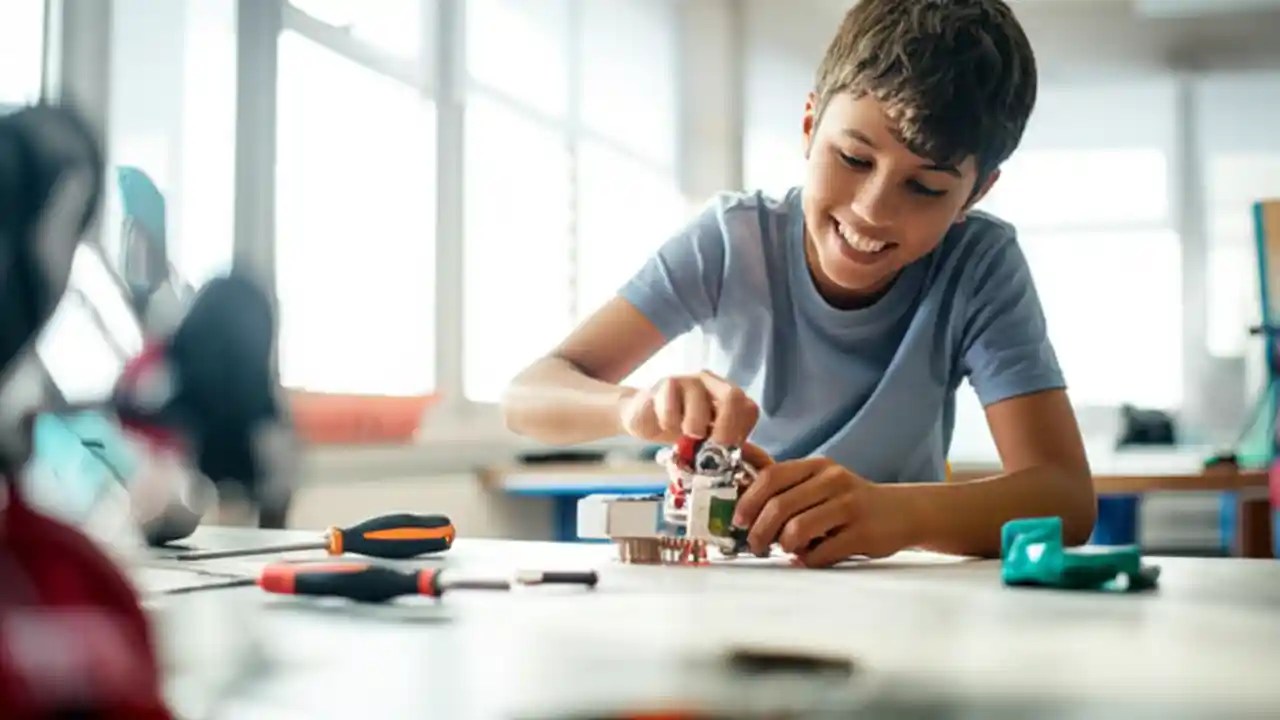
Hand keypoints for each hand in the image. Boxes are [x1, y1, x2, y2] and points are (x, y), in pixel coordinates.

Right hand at [617, 370, 759, 445]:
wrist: (646, 419)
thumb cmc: (680, 431)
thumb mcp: (707, 442)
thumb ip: (725, 447)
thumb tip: (737, 466)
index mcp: (729, 397)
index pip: (749, 410)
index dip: (739, 433)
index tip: (724, 450)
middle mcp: (714, 384)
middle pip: (733, 397)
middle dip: (723, 429)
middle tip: (710, 448)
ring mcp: (691, 380)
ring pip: (700, 405)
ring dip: (691, 429)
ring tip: (681, 434)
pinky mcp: (667, 383)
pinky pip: (672, 409)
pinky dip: (668, 425)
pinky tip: (663, 424)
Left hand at [731, 458, 916, 566]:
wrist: (903, 511)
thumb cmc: (850, 501)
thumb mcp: (820, 484)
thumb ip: (786, 487)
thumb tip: (739, 495)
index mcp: (817, 466)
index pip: (771, 476)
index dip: (748, 500)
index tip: (738, 521)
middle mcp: (832, 480)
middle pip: (780, 505)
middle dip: (760, 531)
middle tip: (756, 546)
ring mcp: (849, 505)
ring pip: (797, 529)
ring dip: (785, 546)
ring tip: (788, 550)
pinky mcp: (863, 533)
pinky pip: (822, 552)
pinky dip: (809, 560)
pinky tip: (812, 557)